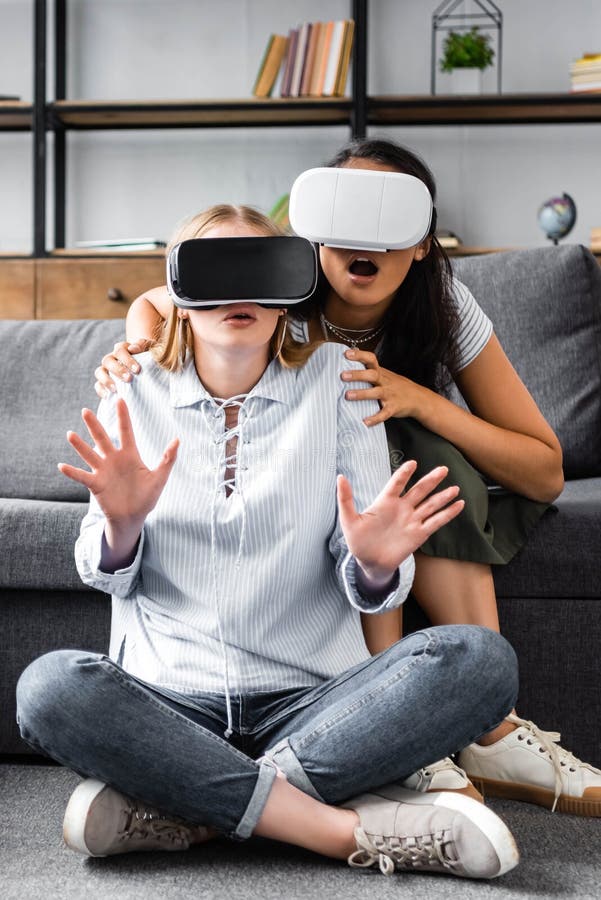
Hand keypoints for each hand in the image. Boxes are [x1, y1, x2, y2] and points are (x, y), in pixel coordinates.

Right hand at [58, 398, 178, 529]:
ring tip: (70, 434)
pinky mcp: (96, 484)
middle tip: (85, 411)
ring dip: (80, 445)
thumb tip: (178, 440)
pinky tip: (61, 465)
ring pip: (89, 455)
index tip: (120, 400)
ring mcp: (103, 471)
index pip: (126, 431)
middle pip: (102, 439)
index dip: (123, 416)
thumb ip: (168, 459)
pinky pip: (82, 476)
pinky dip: (72, 472)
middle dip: (94, 425)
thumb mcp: (160, 477)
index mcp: (130, 455)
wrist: (134, 517)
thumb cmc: (147, 497)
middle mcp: (114, 459)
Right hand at [94, 338, 154, 398]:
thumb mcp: (150, 349)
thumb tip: (133, 348)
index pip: (120, 350)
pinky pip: (98, 385)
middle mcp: (112, 358)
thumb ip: (143, 345)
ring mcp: (106, 370)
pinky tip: (108, 396)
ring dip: (106, 380)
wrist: (147, 370)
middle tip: (129, 379)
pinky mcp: (103, 382)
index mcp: (122, 349)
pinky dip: (101, 390)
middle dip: (118, 370)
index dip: (127, 359)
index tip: (137, 370)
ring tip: (115, 389)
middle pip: (108, 360)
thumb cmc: (149, 358)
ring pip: (99, 372)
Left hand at [337, 461, 463, 582]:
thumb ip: (346, 499)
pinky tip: (459, 505)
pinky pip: (436, 522)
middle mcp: (401, 508)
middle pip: (419, 490)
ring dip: (443, 497)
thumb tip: (340, 477)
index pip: (397, 484)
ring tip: (456, 488)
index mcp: (385, 501)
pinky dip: (448, 514)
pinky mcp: (419, 534)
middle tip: (443, 469)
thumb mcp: (349, 520)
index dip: (404, 474)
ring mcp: (412, 520)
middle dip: (431, 480)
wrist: (369, 562)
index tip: (412, 463)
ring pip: (430, 505)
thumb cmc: (358, 540)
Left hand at [341, 348, 426, 425]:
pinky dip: (375, 418)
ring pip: (376, 393)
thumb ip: (369, 369)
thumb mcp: (384, 374)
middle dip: (358, 375)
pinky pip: (383, 414)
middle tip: (343, 375)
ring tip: (347, 395)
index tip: (346, 354)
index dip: (359, 356)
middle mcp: (385, 382)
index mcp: (381, 372)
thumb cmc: (396, 385)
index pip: (371, 359)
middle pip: (372, 375)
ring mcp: (389, 395)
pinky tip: (365, 422)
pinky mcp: (393, 408)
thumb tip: (350, 357)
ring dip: (362, 394)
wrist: (418, 398)